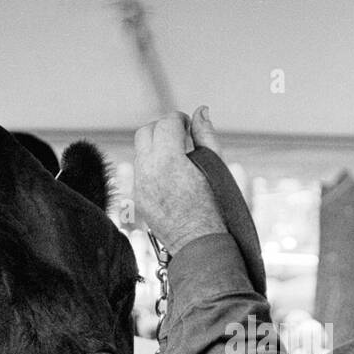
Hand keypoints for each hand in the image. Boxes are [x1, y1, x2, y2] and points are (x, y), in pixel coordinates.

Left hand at [134, 106, 226, 255]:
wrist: (201, 243)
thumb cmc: (216, 207)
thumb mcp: (216, 167)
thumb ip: (206, 136)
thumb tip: (200, 111)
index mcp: (169, 159)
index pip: (166, 123)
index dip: (179, 119)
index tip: (189, 126)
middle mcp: (148, 169)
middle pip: (145, 132)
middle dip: (162, 129)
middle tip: (180, 136)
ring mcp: (140, 185)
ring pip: (140, 152)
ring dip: (156, 148)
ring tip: (177, 158)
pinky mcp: (138, 199)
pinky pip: (140, 173)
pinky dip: (152, 168)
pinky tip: (170, 177)